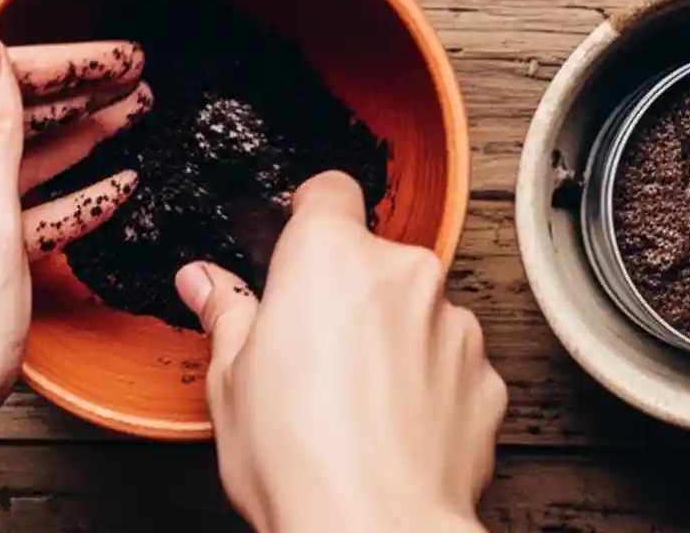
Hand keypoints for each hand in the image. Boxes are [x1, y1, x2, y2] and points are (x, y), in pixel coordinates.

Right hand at [175, 172, 504, 532]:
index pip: (330, 191)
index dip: (310, 216)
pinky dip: (429, 383)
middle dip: (348, 295)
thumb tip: (204, 283)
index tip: (297, 249)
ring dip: (393, 339)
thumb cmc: (298, 458)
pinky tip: (395, 427)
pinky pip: (451, 361)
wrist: (374, 530)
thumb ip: (227, 315)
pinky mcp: (486, 376)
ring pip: (416, 311)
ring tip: (355, 403)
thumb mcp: (230, 381)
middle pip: (374, 260)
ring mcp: (453, 324)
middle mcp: (402, 274)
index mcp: (329, 257)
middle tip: (312, 354)